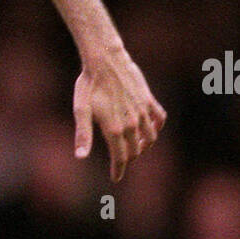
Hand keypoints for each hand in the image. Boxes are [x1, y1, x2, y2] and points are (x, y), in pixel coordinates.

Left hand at [73, 46, 166, 181]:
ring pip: (150, 138)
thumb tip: (80, 157)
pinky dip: (156, 127)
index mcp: (113, 129)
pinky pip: (159, 119)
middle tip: (120, 161)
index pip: (120, 158)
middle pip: (135, 150)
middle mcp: (131, 123)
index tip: (115, 178)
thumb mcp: (81, 110)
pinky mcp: (148, 100)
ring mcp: (142, 111)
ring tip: (135, 147)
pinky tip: (149, 129)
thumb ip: (82, 135)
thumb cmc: (88, 85)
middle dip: (128, 158)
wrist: (105, 60)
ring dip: (143, 146)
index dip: (118, 170)